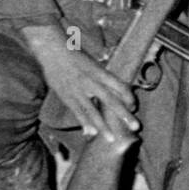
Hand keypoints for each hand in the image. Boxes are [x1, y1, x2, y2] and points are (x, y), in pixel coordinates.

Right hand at [21, 25, 138, 142]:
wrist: (53, 50)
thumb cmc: (74, 55)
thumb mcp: (93, 63)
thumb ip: (102, 77)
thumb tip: (114, 89)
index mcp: (100, 72)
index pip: (120, 87)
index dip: (129, 98)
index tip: (133, 106)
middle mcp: (91, 82)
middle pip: (111, 101)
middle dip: (124, 115)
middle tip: (135, 126)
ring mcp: (78, 91)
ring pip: (93, 111)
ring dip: (103, 126)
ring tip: (111, 138)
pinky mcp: (66, 96)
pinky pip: (77, 112)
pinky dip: (84, 123)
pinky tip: (91, 134)